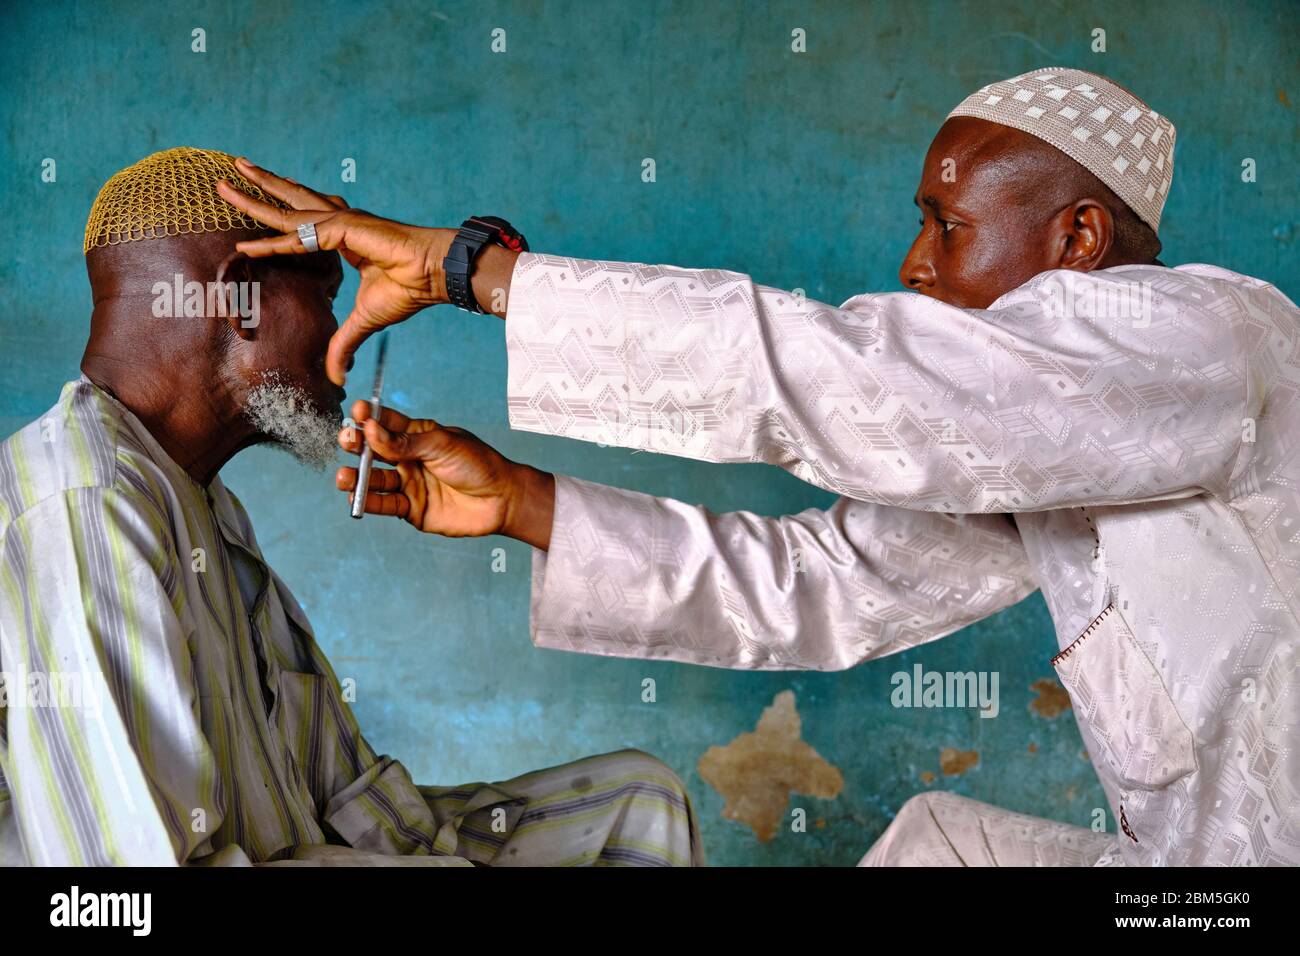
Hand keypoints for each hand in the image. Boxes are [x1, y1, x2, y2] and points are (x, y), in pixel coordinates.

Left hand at [216, 158, 451, 384]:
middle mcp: (340, 223)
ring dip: (258, 189)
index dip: (277, 229)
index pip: (304, 228)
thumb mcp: (365, 319)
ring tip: (234, 169)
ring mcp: (341, 222)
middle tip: (230, 173)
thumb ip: (345, 343)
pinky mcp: (344, 229)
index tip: (253, 228)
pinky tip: (245, 247)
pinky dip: (272, 244)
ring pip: (289, 206)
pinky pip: (299, 238)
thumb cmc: (410, 289)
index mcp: (346, 238)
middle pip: (291, 202)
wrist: (434, 276)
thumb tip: (337, 377)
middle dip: (260, 188)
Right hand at [336, 400, 554, 549]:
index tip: (357, 413)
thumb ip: (404, 442)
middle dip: (356, 445)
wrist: (501, 499)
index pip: (386, 423)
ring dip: (356, 477)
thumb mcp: (441, 444)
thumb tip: (371, 431)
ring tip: (343, 476)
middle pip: (373, 451)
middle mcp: (408, 458)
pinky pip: (385, 505)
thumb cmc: (477, 464)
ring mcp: (408, 484)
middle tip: (347, 441)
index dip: (369, 418)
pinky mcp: (411, 509)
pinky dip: (369, 502)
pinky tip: (355, 497)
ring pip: (374, 479)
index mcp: (417, 435)